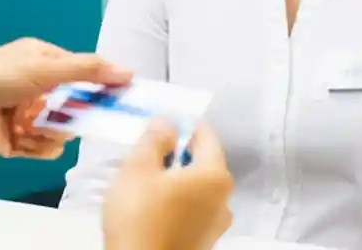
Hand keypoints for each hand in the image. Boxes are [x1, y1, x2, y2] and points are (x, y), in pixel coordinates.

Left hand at [0, 38, 131, 172]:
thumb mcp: (46, 67)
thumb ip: (88, 71)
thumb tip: (127, 71)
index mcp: (40, 59)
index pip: (81, 70)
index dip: (101, 83)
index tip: (123, 95)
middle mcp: (33, 84)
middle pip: (72, 102)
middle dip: (76, 112)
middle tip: (83, 118)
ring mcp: (23, 113)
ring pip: (59, 128)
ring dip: (55, 132)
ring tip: (42, 130)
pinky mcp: (14, 139)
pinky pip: (40, 147)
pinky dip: (38, 146)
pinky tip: (27, 140)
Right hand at [103, 121, 233, 249]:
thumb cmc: (139, 217)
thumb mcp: (138, 168)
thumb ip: (154, 139)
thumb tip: (167, 123)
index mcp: (215, 176)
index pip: (207, 136)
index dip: (184, 125)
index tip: (164, 124)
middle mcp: (224, 199)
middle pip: (204, 164)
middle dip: (179, 155)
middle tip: (150, 155)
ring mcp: (216, 225)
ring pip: (198, 189)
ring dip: (177, 181)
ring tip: (147, 183)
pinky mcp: (204, 242)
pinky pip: (193, 211)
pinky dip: (178, 203)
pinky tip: (154, 208)